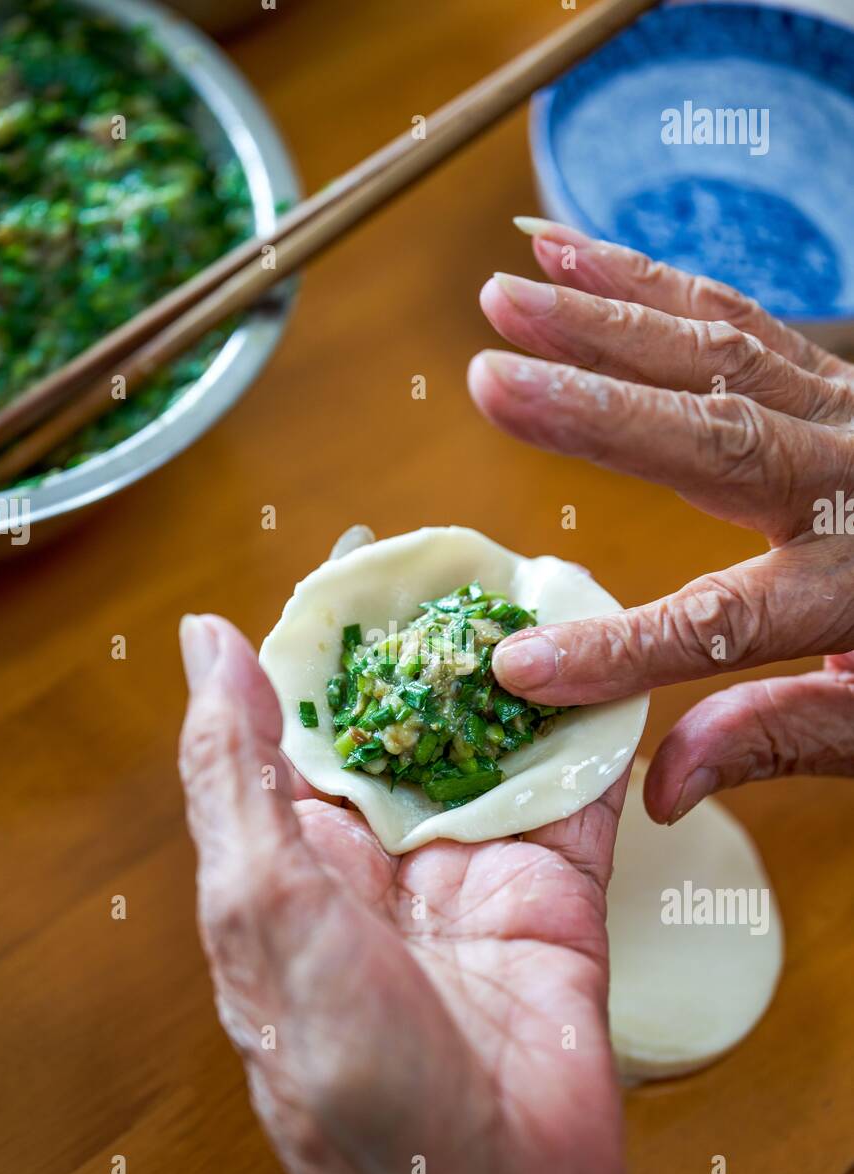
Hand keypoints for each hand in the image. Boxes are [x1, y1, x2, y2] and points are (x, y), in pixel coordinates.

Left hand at [179, 613, 628, 1173]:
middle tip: (464, 568)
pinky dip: (592, 739)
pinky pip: (576, 800)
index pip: (304, 726)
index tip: (360, 564)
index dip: (329, 645)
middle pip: (409, 727)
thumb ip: (235, 769)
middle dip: (433, 653)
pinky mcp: (555, 899)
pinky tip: (602, 676)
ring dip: (514, 683)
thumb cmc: (345, 1073)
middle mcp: (382, 864)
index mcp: (295, 861)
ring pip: (495, 751)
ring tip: (532, 601)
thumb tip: (209, 643)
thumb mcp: (260, 904)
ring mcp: (472, 877)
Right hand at [468, 219, 853, 823]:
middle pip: (714, 441)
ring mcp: (841, 410)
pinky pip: (734, 318)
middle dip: (592, 410)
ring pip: (716, 355)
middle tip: (489, 377)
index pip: (721, 624)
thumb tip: (660, 785)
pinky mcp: (828, 373)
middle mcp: (850, 477)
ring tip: (507, 294)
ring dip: (602, 319)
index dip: (619, 649)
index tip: (523, 664)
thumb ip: (779, 733)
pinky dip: (647, 283)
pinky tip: (571, 255)